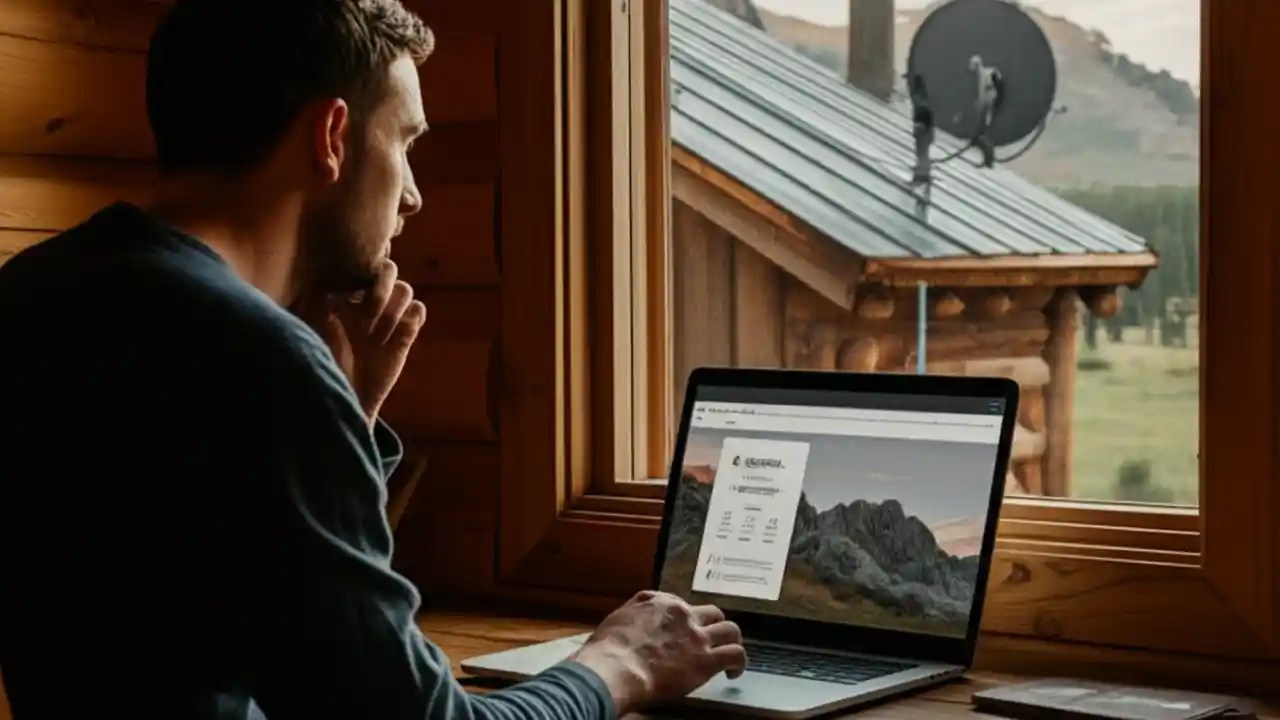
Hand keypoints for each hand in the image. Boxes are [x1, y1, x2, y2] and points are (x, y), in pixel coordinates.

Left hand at [295, 259, 426, 425]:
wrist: (348, 397)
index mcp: (348, 295)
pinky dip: (411, 319)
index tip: (343, 300)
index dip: (359, 277)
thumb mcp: (316, 335)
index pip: (362, 266)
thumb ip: (317, 307)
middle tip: (364, 324)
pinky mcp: (406, 333)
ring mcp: (390, 316)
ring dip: (391, 312)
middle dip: (379, 293)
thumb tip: (321, 283)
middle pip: (389, 270)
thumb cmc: (327, 365)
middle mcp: (371, 301)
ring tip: (376, 339)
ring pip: (405, 290)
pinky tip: (394, 338)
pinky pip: (419, 310)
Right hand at [570, 591, 745, 714]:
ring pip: (730, 630)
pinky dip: (738, 663)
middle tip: (708, 640)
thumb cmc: (606, 650)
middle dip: (712, 626)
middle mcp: (681, 613)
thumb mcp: (616, 621)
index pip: (679, 604)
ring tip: (729, 653)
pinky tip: (733, 673)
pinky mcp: (706, 659)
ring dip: (731, 641)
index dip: (684, 619)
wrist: (615, 667)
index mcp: (657, 601)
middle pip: (709, 613)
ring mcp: (696, 635)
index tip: (681, 631)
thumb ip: (631, 619)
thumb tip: (630, 629)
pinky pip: (735, 655)